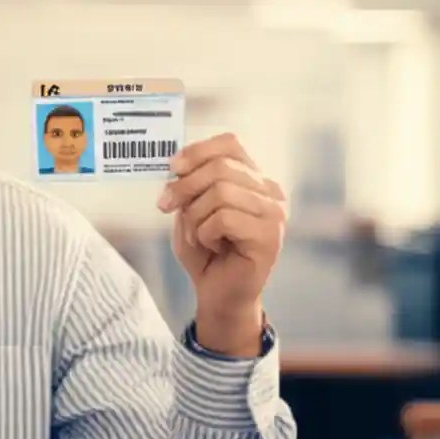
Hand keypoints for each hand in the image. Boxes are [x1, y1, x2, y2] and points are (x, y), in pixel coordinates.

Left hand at [157, 133, 286, 355]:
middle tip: (165, 205)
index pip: (230, 144)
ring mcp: (275, 215)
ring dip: (196, 215)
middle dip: (185, 185)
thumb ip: (189, 186)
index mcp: (253, 179)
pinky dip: (206, 232)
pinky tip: (212, 246)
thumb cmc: (206, 252)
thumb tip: (177, 166)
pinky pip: (225, 219)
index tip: (172, 168)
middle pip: (221, 167)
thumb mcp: (190, 210)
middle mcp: (270, 192)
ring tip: (198, 234)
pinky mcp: (270, 238)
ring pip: (222, 192)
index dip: (197, 151)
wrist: (218, 294)